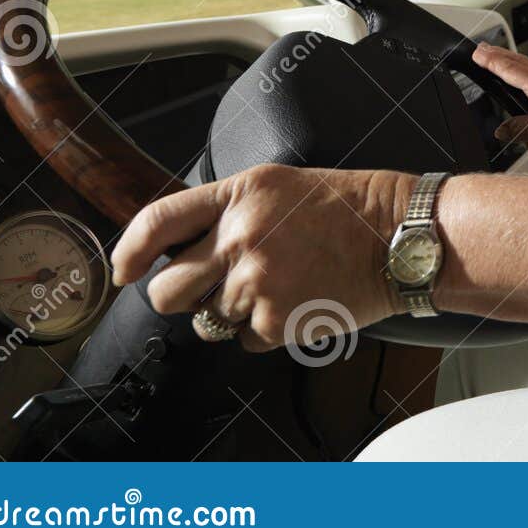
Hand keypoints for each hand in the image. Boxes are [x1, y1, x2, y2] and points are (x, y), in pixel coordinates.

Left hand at [111, 165, 410, 352]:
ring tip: (280, 287)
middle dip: (182, 297)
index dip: (129, 252)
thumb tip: (183, 249)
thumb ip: (229, 212)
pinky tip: (298, 301)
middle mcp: (241, 237)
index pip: (157, 223)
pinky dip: (267, 331)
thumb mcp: (281, 186)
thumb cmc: (351, 209)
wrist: (402, 235)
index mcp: (240, 195)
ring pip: (209, 320)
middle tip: (211, 289)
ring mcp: (256, 282)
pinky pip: (245, 341)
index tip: (125, 270)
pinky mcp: (276, 320)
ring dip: (235, 313)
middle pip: (166, 290)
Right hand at [471, 44, 527, 166]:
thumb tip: (502, 129)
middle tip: (481, 48)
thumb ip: (519, 130)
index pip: (510, 69)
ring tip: (496, 60)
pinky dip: (524, 74)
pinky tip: (523, 82)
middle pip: (519, 63)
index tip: (476, 53)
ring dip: (511, 62)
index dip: (491, 61)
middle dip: (498, 55)